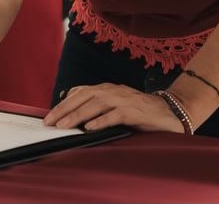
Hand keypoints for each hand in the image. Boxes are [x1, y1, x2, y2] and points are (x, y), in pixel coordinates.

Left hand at [43, 84, 183, 132]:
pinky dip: (102, 121)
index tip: (49, 116)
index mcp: (106, 89)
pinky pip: (116, 115)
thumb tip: (73, 114)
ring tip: (64, 126)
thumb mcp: (115, 106)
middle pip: (84, 96)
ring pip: (97, 104)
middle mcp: (113, 91)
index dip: (63, 104)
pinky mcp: (135, 111)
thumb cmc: (139, 111)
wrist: (170, 112)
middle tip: (50, 122)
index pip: (79, 93)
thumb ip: (96, 106)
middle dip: (64, 109)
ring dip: (78, 115)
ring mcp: (124, 100)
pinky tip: (90, 128)